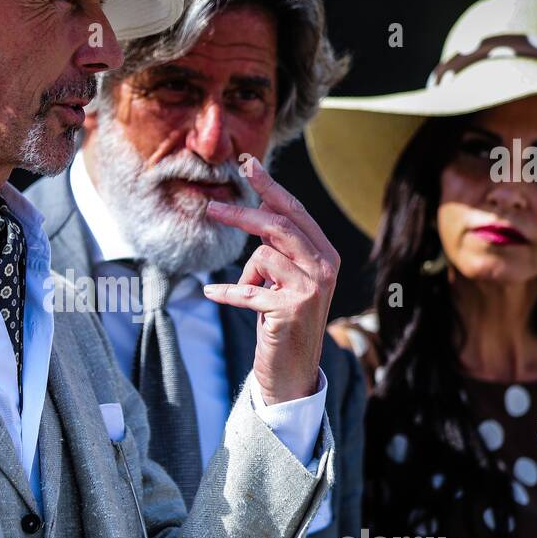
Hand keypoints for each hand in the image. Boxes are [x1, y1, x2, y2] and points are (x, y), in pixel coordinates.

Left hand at [202, 159, 338, 403]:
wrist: (292, 372)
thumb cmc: (283, 322)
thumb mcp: (286, 280)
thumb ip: (279, 249)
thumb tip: (256, 214)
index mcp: (325, 255)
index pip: (295, 212)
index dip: (270, 187)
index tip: (248, 164)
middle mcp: (324, 268)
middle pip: (277, 225)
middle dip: (241, 214)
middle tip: (210, 208)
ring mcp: (311, 288)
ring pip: (262, 256)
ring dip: (247, 275)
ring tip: (254, 297)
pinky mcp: (290, 309)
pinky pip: (247, 290)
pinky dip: (226, 291)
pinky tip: (211, 293)